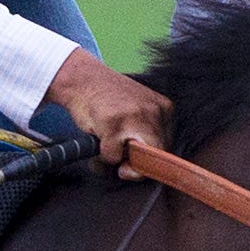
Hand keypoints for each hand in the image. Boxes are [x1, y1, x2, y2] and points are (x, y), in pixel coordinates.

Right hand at [46, 48, 174, 169]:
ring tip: (106, 144)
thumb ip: (144, 136)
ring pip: (134, 159)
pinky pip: (112, 156)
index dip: (150, 162)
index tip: (134, 165)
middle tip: (121, 167)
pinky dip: (101, 155)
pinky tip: (98, 136)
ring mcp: (135, 116)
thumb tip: (142, 171)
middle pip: (157, 156)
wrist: (82, 79)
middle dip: (137, 168)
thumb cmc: (106, 100)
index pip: (168, 146)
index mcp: (164, 109)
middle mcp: (154, 111)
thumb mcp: (135, 113)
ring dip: (117, 160)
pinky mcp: (114, 123)